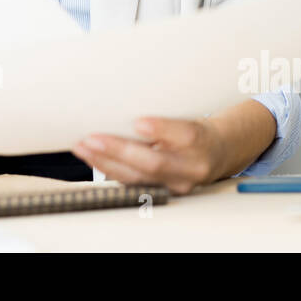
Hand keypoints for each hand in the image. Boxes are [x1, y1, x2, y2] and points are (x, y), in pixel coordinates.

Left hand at [71, 116, 229, 194]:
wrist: (217, 154)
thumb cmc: (197, 130)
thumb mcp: (188, 115)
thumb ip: (164, 116)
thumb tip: (126, 107)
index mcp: (201, 141)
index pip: (185, 136)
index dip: (161, 130)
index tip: (138, 122)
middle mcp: (191, 168)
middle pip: (155, 163)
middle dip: (119, 151)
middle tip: (92, 138)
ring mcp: (177, 185)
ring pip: (138, 178)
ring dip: (105, 163)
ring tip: (82, 148)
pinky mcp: (163, 193)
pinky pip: (132, 184)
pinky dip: (109, 170)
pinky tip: (92, 158)